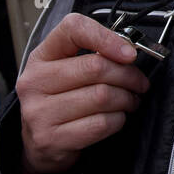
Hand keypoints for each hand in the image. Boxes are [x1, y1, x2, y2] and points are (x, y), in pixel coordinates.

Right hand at [16, 13, 149, 173]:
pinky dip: (119, 120)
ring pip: (102, 96)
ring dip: (127, 99)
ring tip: (130, 100)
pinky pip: (101, 123)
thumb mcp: (68, 71)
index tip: (129, 53)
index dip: (106, 37)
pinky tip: (116, 118)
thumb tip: (128, 51)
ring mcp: (39, 112)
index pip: (73, 29)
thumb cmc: (61, 101)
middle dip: (128, 75)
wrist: (40, 144)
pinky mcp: (51, 139)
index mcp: (41, 57)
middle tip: (139, 83)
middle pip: (96, 67)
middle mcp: (34, 82)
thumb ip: (94, 56)